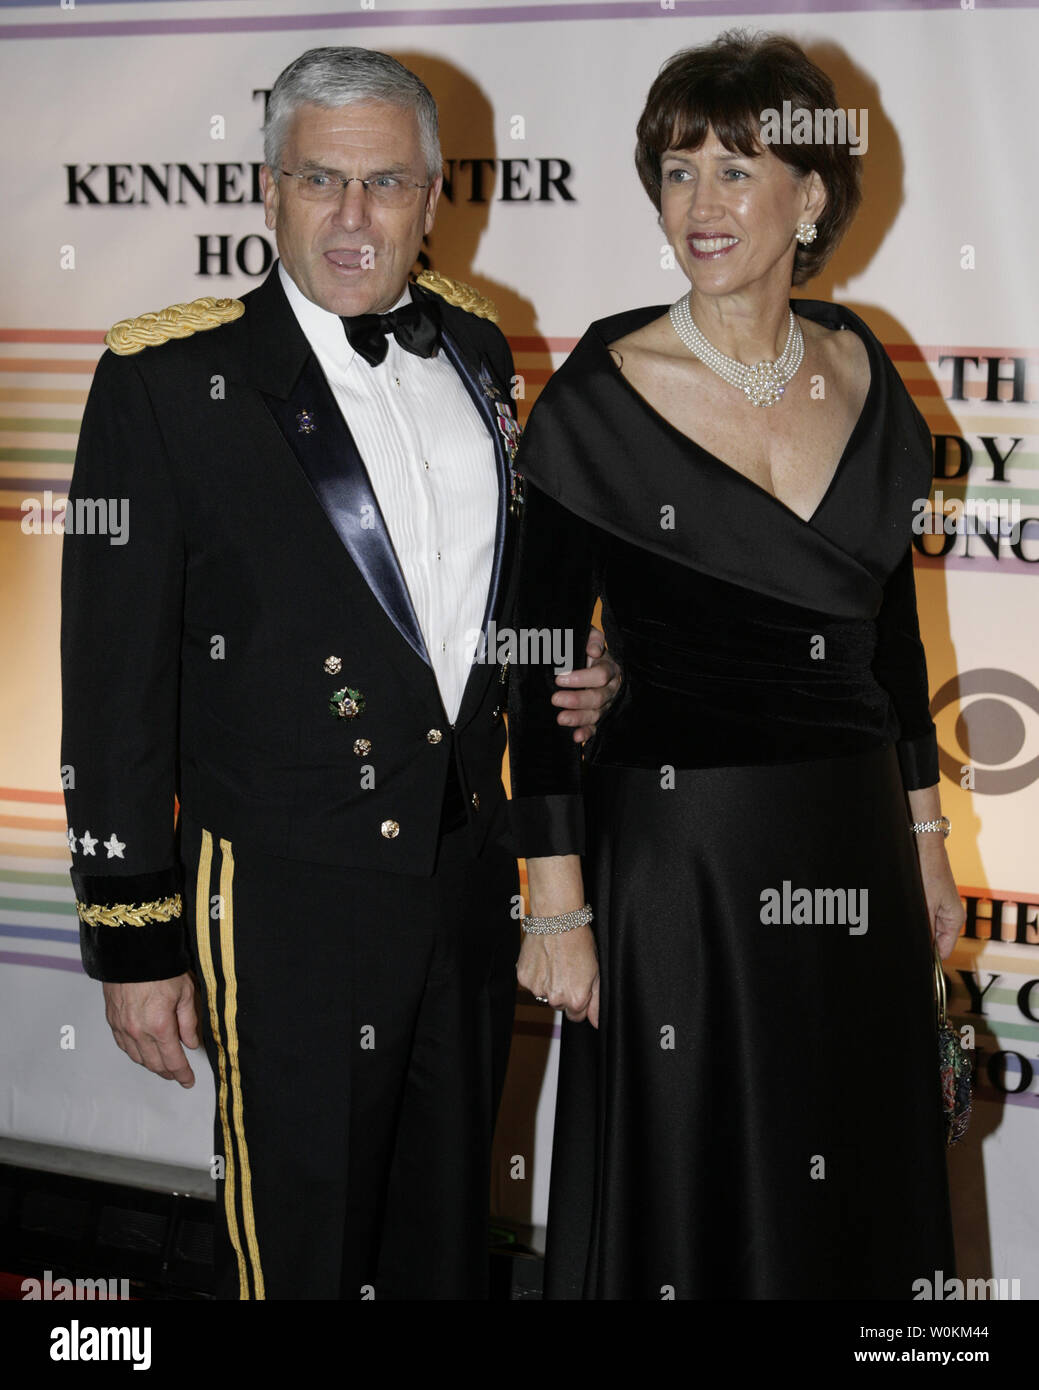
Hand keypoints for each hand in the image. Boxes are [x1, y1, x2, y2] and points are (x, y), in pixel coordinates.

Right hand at [102, 974, 200, 1086]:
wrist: (131, 952)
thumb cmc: (160, 968)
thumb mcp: (185, 992)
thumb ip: (189, 1021)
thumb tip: (191, 1044)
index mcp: (159, 1026)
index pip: (173, 1060)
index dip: (183, 1074)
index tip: (189, 1081)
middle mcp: (138, 1031)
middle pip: (154, 1064)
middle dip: (168, 1072)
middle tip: (179, 1075)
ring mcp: (123, 1027)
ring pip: (138, 1058)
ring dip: (151, 1065)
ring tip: (163, 1066)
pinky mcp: (112, 1020)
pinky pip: (124, 1046)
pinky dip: (136, 1054)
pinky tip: (143, 1052)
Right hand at [517, 924, 599, 1026]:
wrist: (557, 920)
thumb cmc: (580, 942)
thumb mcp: (596, 972)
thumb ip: (597, 1002)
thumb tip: (596, 1023)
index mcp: (576, 1000)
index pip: (577, 1016)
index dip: (580, 1000)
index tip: (579, 984)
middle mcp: (555, 999)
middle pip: (560, 1006)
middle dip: (564, 992)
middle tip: (567, 969)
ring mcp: (537, 989)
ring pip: (544, 995)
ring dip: (548, 984)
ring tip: (554, 962)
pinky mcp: (523, 978)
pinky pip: (531, 983)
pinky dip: (536, 975)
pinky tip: (543, 959)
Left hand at [553, 625, 622, 744]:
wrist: (586, 660)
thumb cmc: (585, 648)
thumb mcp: (588, 636)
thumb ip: (592, 637)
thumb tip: (594, 651)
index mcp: (609, 667)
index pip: (600, 675)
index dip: (581, 678)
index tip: (559, 679)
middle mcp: (611, 688)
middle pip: (598, 697)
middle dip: (576, 699)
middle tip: (555, 699)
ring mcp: (606, 704)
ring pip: (596, 714)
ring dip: (578, 718)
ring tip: (560, 718)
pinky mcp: (599, 716)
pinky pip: (596, 727)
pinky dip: (586, 733)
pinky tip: (575, 737)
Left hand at [915, 838, 964, 959]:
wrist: (926, 848)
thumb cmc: (929, 873)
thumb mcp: (925, 905)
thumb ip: (925, 929)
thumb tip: (922, 952)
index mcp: (955, 921)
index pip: (944, 950)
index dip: (930, 957)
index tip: (913, 958)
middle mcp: (950, 917)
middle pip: (934, 940)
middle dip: (920, 939)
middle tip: (904, 934)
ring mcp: (941, 909)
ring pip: (926, 928)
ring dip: (915, 926)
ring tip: (904, 919)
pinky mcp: (931, 901)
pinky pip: (922, 916)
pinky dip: (914, 916)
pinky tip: (904, 912)